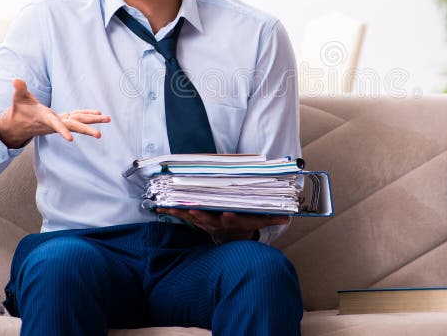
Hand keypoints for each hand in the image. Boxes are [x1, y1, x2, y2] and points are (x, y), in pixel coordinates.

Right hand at [0, 79, 110, 147]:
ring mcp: (60, 122)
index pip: (54, 124)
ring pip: (78, 122)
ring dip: (92, 121)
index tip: (70, 139)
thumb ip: (19, 89)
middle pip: (72, 126)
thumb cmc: (19, 110)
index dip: (62, 130)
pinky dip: (87, 116)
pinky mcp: (62, 120)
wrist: (19, 125)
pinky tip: (98, 114)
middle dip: (86, 129)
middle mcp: (54, 122)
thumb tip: (16, 80)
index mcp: (44, 118)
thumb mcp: (18, 98)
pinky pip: (77, 118)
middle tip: (99, 134)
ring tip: (107, 119)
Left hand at [157, 208, 290, 243]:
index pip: (233, 220)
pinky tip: (159, 208)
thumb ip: (271, 218)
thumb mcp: (259, 222)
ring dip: (181, 212)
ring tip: (169, 207)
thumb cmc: (244, 225)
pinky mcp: (195, 219)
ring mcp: (205, 223)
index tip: (228, 214)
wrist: (230, 239)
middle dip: (201, 215)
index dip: (230, 218)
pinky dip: (171, 211)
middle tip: (194, 210)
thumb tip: (288, 216)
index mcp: (233, 222)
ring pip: (192, 217)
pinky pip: (182, 215)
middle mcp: (217, 223)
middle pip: (209, 219)